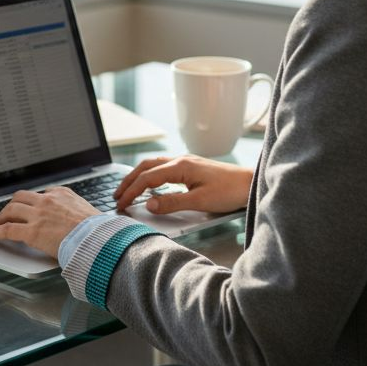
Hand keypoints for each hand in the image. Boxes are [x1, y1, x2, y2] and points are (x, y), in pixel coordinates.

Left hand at [0, 187, 99, 256]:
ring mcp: (38, 214)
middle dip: (11, 206)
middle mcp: (48, 200)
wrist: (97, 239)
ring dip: (1, 217)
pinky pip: (8, 229)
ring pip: (11, 209)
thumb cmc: (97, 231)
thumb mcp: (88, 212)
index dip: (31, 202)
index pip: (41, 194)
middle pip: (21, 197)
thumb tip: (77, 222)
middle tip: (6, 215)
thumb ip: (76, 211)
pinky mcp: (32, 231)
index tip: (27, 208)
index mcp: (62, 193)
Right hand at [115, 156, 253, 214]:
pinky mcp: (192, 168)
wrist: (250, 184)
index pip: (147, 178)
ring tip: (128, 190)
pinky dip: (151, 176)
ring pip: (154, 166)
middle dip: (129, 181)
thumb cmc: (229, 191)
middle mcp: (181, 161)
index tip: (120, 204)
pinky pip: (164, 169)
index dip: (131, 192)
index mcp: (180, 167)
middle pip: (146, 167)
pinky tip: (151, 186)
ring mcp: (186, 163)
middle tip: (116, 196)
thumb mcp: (199, 202)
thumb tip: (148, 205)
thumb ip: (172, 203)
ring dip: (139, 177)